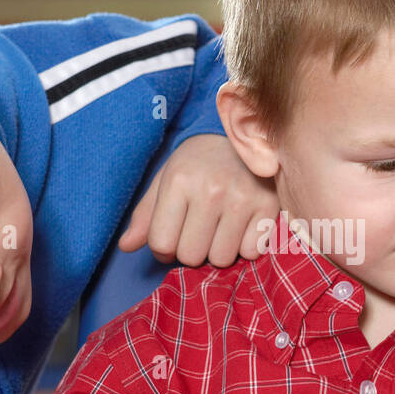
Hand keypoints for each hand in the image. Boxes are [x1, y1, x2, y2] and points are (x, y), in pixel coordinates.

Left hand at [118, 133, 279, 266]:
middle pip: (191, 256)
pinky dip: (245, 247)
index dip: (164, 248)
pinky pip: (250, 252)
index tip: (173, 236)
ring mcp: (242, 198)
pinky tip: (242, 227)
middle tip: (199, 231)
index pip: (162, 243)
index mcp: (179, 181)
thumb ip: (145, 215)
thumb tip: (126, 246)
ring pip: (221, 258)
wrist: (243, 135)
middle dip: (191, 250)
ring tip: (220, 229)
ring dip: (218, 250)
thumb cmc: (198, 164)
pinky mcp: (268, 206)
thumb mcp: (166, 180)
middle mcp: (211, 190)